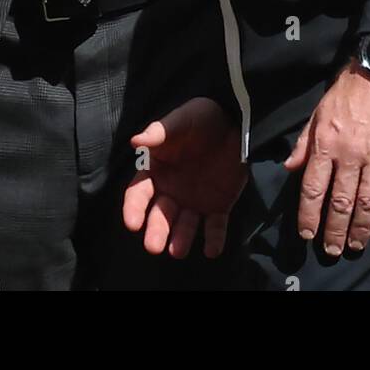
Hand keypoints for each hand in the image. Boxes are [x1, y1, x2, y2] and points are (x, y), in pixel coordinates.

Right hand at [123, 98, 246, 258]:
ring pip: (184, 225)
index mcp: (157, 170)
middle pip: (159, 215)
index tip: (133, 224)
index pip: (139, 193)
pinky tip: (212, 250)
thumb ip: (159, 133)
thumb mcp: (182, 120)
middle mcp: (172, 190)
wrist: (237, 121)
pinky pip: (215, 226)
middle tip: (154, 246)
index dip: (134, 208)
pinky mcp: (219, 206)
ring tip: (178, 251)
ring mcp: (195, 200)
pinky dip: (214, 239)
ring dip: (181, 238)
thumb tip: (134, 142)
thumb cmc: (203, 118)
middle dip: (156, 231)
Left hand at [285, 60, 369, 255]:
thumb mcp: (318, 113)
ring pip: (367, 202)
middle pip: (340, 202)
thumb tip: (289, 168)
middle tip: (332, 249)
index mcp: (326, 143)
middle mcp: (349, 154)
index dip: (309, 215)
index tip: (307, 233)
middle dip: (334, 230)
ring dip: (361, 228)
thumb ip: (304, 143)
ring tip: (356, 244)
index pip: (313, 188)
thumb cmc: (347, 91)